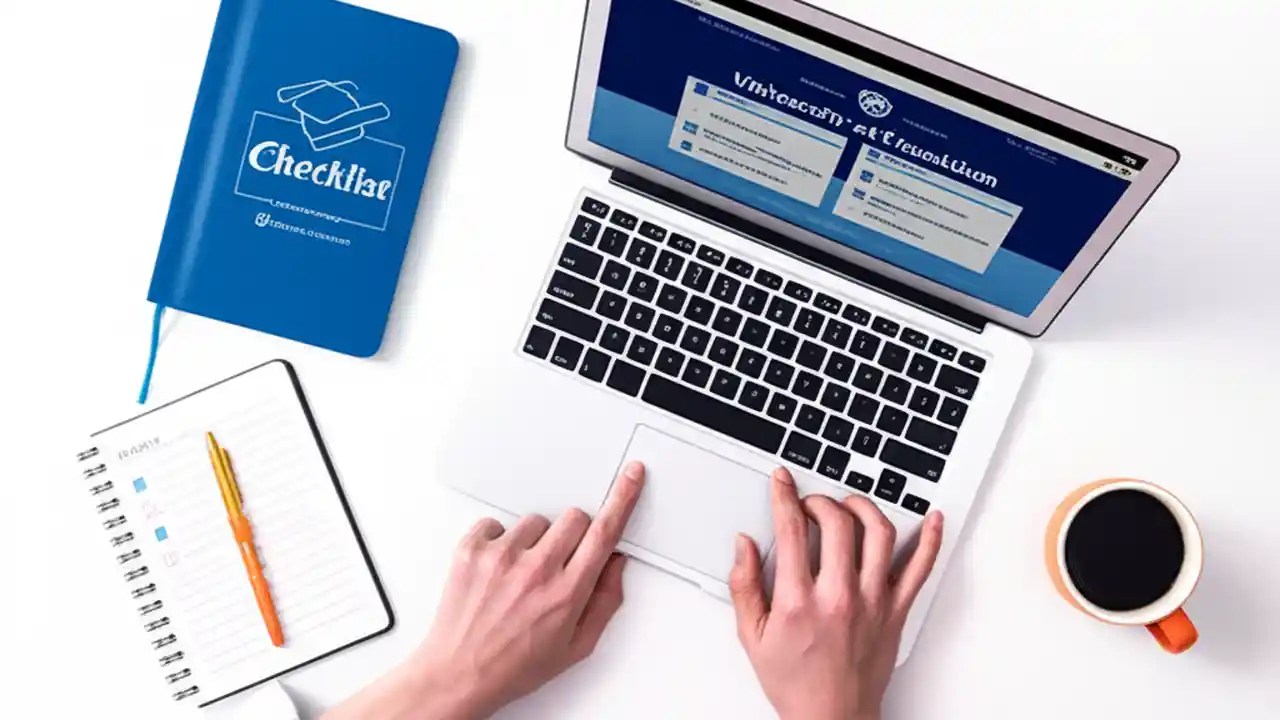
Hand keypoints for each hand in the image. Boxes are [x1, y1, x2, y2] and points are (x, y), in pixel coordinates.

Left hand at [323, 462, 644, 719]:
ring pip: (536, 519)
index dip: (623, 499)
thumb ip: (606, 601)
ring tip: (520, 575)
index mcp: (567, 593)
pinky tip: (497, 570)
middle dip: (574, 535)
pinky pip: (496, 523)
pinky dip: (499, 542)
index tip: (631, 477)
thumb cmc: (514, 665)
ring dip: (534, 541)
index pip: (605, 532)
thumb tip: (616, 564)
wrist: (459, 674)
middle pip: (574, 517)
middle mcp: (536, 570)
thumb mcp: (576, 646)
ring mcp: (501, 557)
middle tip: (559, 562)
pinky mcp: (472, 550)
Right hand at [730, 468, 943, 719]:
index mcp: (798, 601)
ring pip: (878, 534)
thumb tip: (743, 545)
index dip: (785, 495)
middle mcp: (839, 596)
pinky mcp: (896, 611)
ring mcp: (873, 602)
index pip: (790, 530)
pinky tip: (932, 519)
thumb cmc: (795, 683)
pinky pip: (920, 567)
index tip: (783, 481)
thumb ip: (743, 586)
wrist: (833, 718)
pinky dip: (931, 538)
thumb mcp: (752, 636)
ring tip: (850, 505)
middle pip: (837, 523)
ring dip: (863, 507)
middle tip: (811, 503)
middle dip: (820, 500)